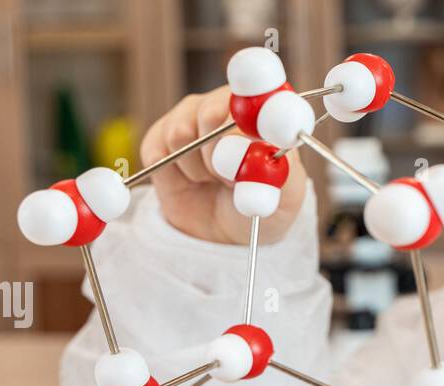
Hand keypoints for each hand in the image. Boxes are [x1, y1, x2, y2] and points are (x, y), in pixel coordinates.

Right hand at [139, 85, 309, 244]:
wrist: (228, 231)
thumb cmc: (262, 205)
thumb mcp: (287, 197)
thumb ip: (283, 172)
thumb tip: (263, 151)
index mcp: (262, 111)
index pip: (254, 95)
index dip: (246, 116)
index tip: (242, 143)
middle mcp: (225, 104)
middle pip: (210, 112)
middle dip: (218, 155)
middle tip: (229, 179)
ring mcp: (190, 116)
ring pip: (180, 134)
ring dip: (196, 168)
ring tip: (212, 179)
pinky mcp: (160, 136)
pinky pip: (156, 152)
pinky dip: (170, 174)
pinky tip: (189, 179)